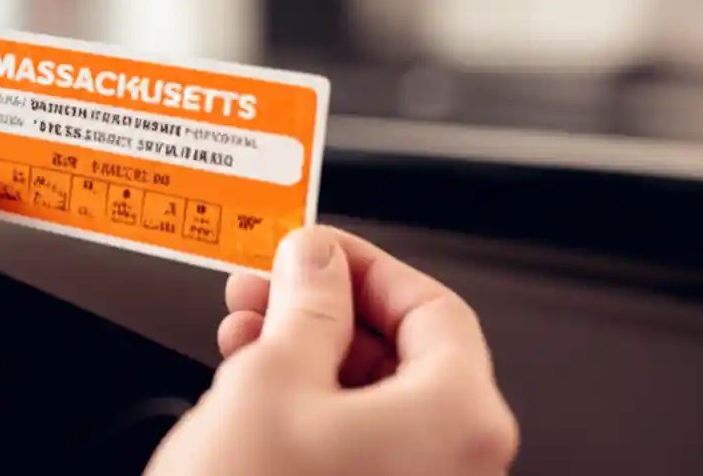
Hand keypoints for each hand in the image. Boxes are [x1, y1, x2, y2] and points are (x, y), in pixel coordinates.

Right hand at [146, 226, 517, 475]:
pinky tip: (253, 392)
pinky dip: (310, 409)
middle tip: (264, 289)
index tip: (313, 248)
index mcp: (459, 419)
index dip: (363, 264)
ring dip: (307, 355)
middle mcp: (458, 466)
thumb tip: (316, 259)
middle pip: (404, 354)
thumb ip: (305, 301)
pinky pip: (360, 448)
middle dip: (323, 310)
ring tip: (243, 336)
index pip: (432, 306)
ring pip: (376, 402)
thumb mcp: (272, 376)